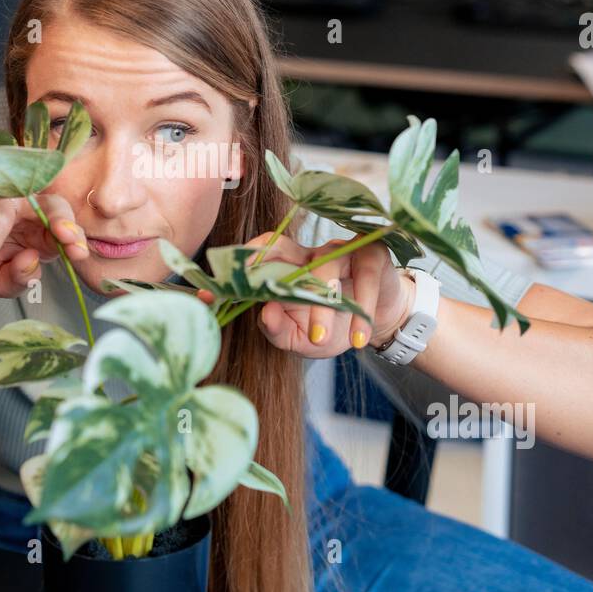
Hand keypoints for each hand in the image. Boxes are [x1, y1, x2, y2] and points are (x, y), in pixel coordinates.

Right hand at [0, 193, 89, 306]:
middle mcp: (14, 198)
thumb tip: (31, 261)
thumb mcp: (1, 280)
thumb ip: (21, 277)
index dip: (69, 228)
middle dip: (29, 234)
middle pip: (31, 209)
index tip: (76, 251)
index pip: (58, 212)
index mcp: (36, 216)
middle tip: (26, 264)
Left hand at [198, 232, 414, 357]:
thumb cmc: (335, 327)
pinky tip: (358, 339)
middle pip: (282, 251)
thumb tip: (264, 314)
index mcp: (284, 267)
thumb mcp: (302, 339)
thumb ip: (278, 330)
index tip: (210, 295)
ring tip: (319, 341)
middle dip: (267, 271)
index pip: (254, 258)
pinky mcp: (372, 256)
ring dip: (322, 308)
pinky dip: (362, 311)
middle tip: (260, 300)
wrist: (382, 322)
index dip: (234, 273)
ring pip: (325, 269)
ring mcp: (340, 250)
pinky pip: (365, 279)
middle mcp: (308, 253)